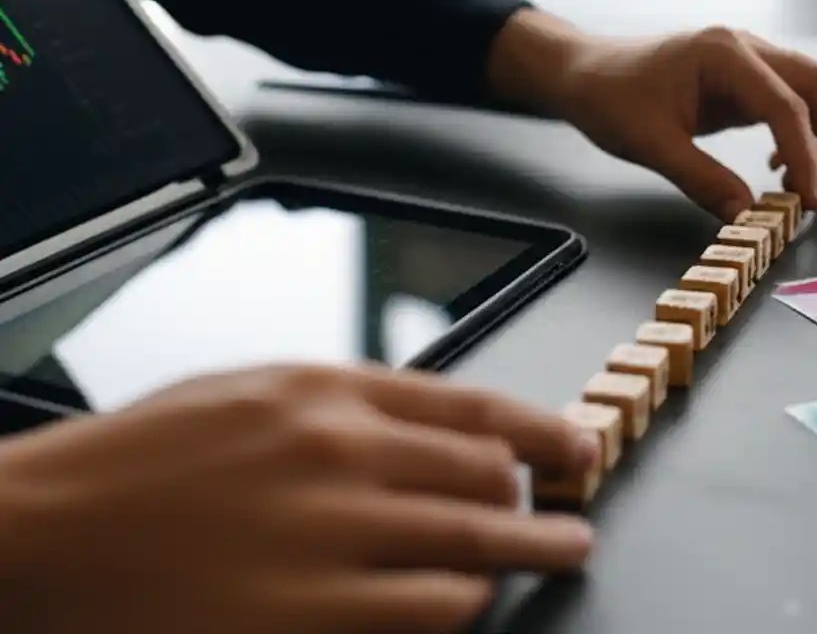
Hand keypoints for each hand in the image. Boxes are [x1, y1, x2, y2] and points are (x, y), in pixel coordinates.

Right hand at [0, 364, 597, 633]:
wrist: (44, 533)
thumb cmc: (136, 464)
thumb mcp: (246, 395)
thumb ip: (345, 405)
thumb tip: (436, 428)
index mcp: (324, 391)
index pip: (472, 407)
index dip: (543, 428)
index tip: (576, 446)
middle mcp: (340, 455)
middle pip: (488, 475)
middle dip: (544, 497)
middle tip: (573, 511)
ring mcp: (330, 537)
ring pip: (476, 543)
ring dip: (528, 552)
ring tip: (558, 553)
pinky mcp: (314, 616)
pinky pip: (432, 609)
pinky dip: (466, 602)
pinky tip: (474, 599)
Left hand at [489, 10, 816, 221]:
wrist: (586, 74)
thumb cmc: (610, 98)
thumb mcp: (652, 146)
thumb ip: (703, 180)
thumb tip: (746, 216)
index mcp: (722, 55)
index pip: (786, 104)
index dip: (807, 154)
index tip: (810, 198)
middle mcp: (744, 48)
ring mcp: (748, 60)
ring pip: (813, 90)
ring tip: (811, 186)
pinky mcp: (744, 79)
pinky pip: (790, 101)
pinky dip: (800, 134)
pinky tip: (779, 168)